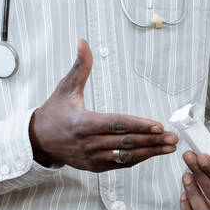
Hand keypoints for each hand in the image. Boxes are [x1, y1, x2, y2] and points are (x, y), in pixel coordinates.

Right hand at [29, 39, 177, 170]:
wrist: (37, 141)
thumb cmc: (54, 113)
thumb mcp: (65, 88)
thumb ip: (80, 66)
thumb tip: (83, 42)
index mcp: (83, 123)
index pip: (116, 123)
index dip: (138, 125)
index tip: (157, 126)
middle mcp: (88, 142)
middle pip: (126, 142)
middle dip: (152, 140)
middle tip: (172, 137)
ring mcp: (92, 157)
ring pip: (126, 156)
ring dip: (150, 152)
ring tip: (169, 146)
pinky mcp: (95, 167)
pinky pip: (120, 163)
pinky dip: (138, 159)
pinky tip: (153, 153)